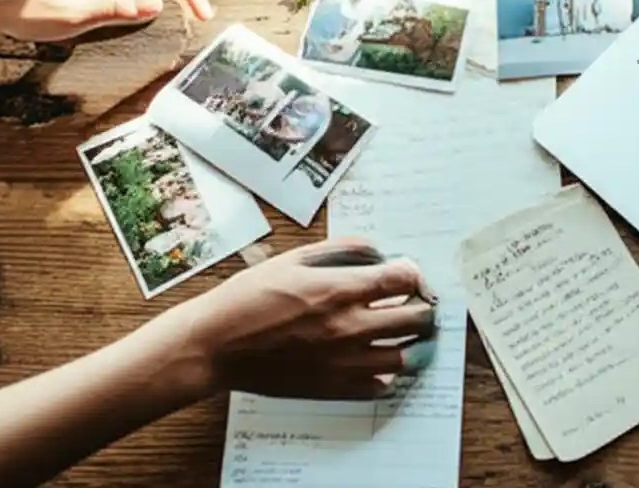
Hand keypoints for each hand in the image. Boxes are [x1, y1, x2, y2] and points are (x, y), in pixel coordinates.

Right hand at [149, 238, 439, 400]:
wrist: (214, 346)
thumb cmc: (247, 298)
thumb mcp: (292, 259)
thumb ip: (340, 250)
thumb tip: (376, 250)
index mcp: (338, 291)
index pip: (404, 280)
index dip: (414, 274)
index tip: (408, 275)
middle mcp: (348, 328)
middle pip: (416, 318)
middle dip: (424, 306)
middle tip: (418, 303)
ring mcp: (344, 362)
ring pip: (407, 356)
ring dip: (416, 342)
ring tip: (411, 334)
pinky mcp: (333, 388)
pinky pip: (381, 385)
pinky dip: (388, 373)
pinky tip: (380, 360)